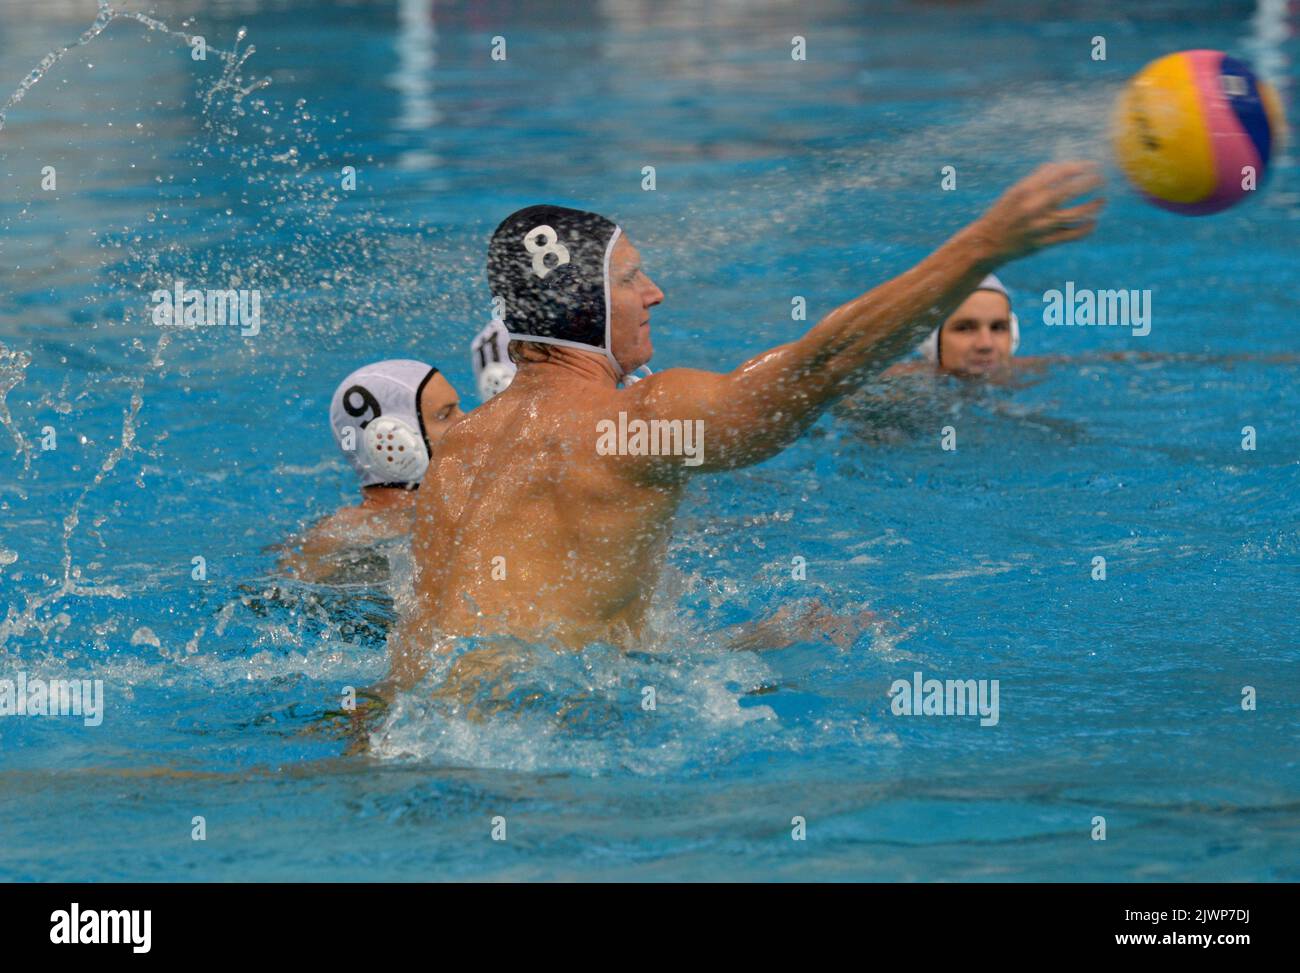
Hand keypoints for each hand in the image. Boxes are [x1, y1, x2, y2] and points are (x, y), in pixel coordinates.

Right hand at [973, 161, 1104, 262]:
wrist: (987, 243)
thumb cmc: (1003, 213)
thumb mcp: (1015, 191)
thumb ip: (1037, 179)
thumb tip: (1061, 166)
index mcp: (1027, 190)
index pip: (1061, 172)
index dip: (1081, 166)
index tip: (1093, 165)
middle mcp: (1035, 206)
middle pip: (1071, 190)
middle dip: (1091, 182)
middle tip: (1102, 179)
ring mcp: (1040, 226)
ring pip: (1075, 214)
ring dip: (1093, 206)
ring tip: (1102, 201)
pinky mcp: (1043, 242)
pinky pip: (1071, 235)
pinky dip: (1085, 229)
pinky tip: (1093, 223)